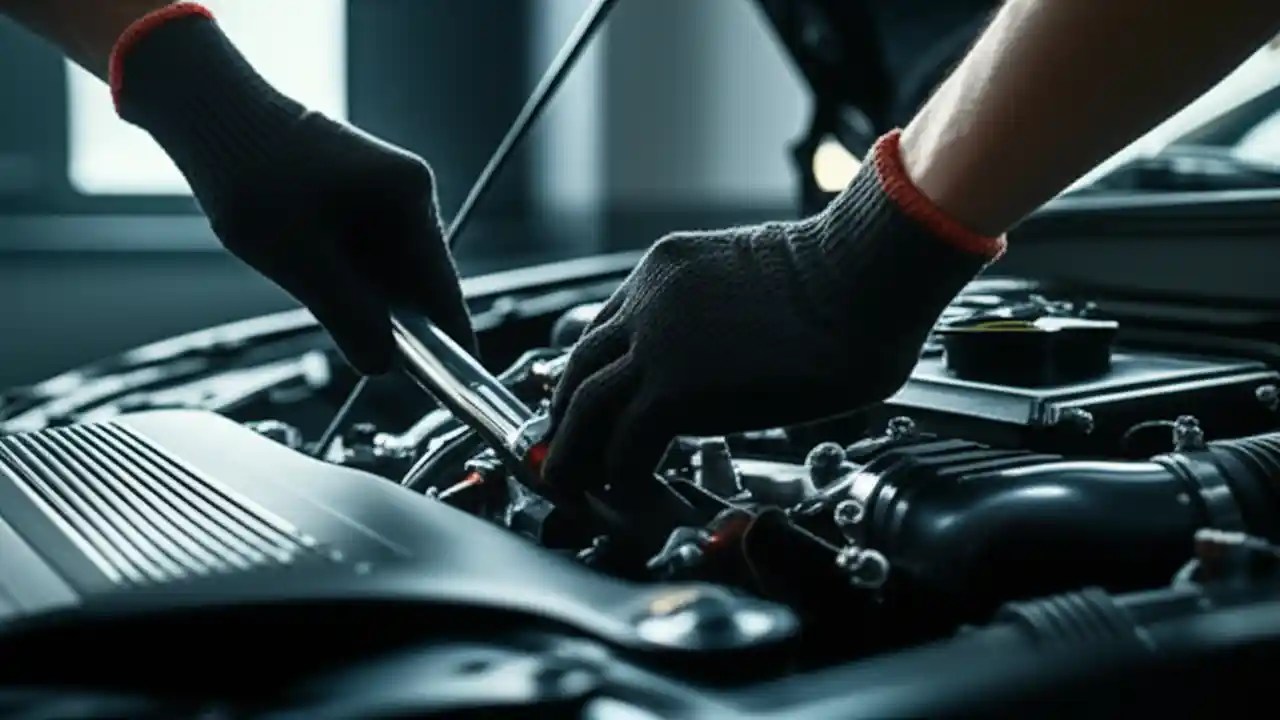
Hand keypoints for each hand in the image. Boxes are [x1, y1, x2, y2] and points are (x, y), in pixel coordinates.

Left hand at [111, 9, 472, 373]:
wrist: (210, 114)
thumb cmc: (251, 173)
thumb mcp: (297, 259)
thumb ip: (347, 316)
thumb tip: (382, 365)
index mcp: (408, 195)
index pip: (442, 285)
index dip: (446, 337)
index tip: (450, 381)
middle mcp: (408, 190)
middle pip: (417, 280)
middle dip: (390, 316)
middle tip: (352, 341)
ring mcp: (387, 191)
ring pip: (389, 270)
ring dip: (361, 293)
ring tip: (310, 282)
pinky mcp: (362, 194)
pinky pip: (368, 252)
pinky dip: (346, 273)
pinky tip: (308, 265)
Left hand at [543, 133, 1003, 492]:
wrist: (864, 277)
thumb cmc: (846, 278)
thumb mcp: (760, 281)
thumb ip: (729, 316)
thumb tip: (742, 359)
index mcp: (667, 270)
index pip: (603, 331)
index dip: (592, 379)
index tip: (595, 410)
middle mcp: (649, 300)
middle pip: (578, 367)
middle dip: (566, 417)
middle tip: (567, 453)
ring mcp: (657, 342)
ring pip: (584, 407)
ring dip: (574, 454)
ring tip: (573, 487)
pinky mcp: (676, 388)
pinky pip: (626, 443)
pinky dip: (621, 476)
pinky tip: (633, 494)